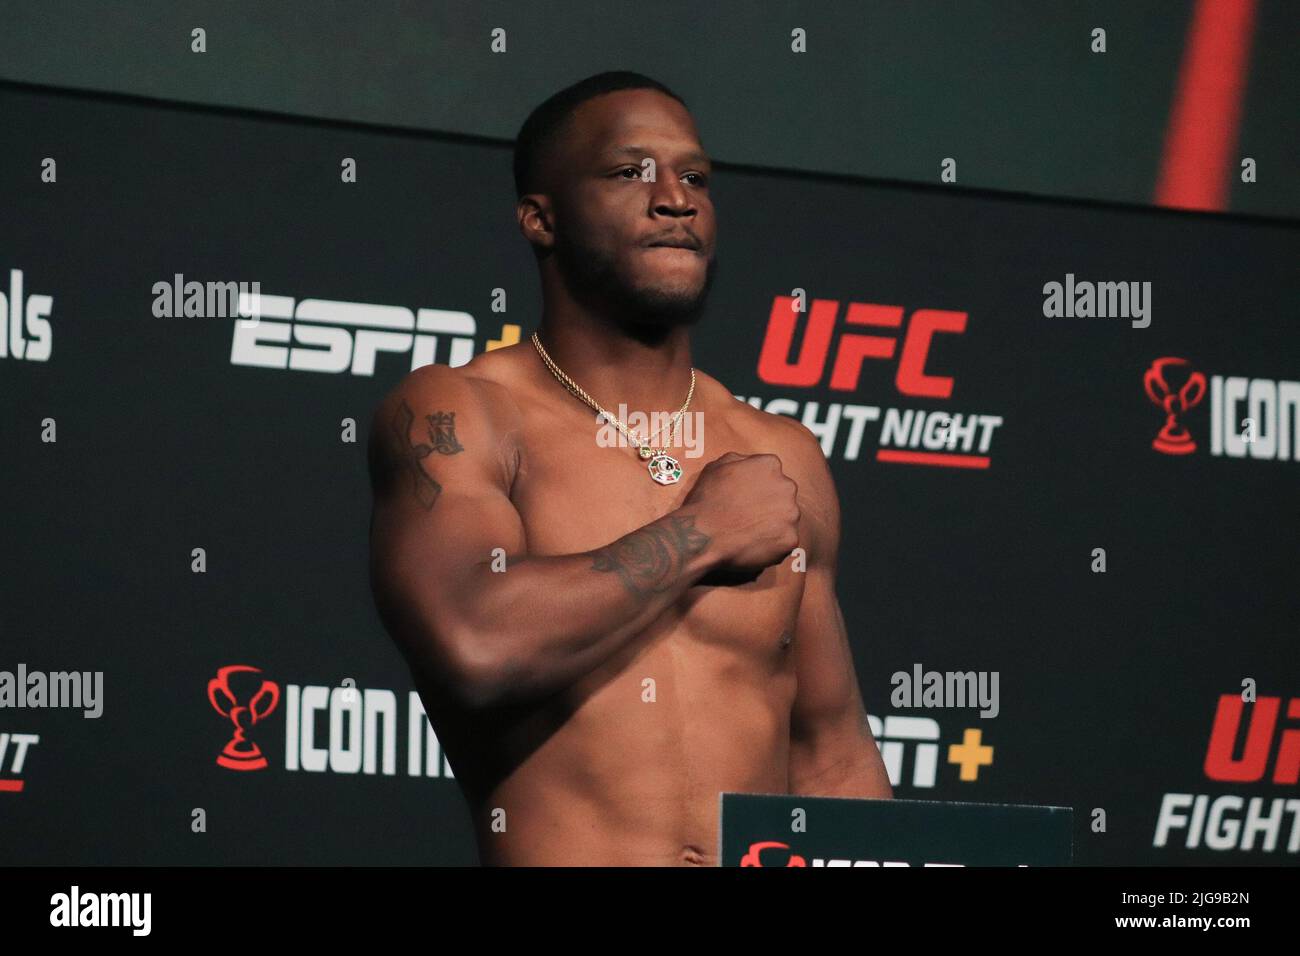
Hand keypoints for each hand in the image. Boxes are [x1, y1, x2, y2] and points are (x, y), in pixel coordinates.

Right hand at [679, 452, 799, 583]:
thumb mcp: (717, 466)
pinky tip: (753, 544)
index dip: (758, 486)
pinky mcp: (790, 539)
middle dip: (770, 504)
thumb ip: (741, 460)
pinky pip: (785, 541)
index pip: (772, 473)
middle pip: (783, 495)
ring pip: (786, 518)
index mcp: (770, 465)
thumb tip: (749, 463)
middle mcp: (786, 486)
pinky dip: (772, 545)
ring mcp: (791, 514)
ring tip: (750, 532)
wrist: (701, 536)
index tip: (746, 497)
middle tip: (749, 516)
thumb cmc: (705, 501)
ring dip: (773, 524)